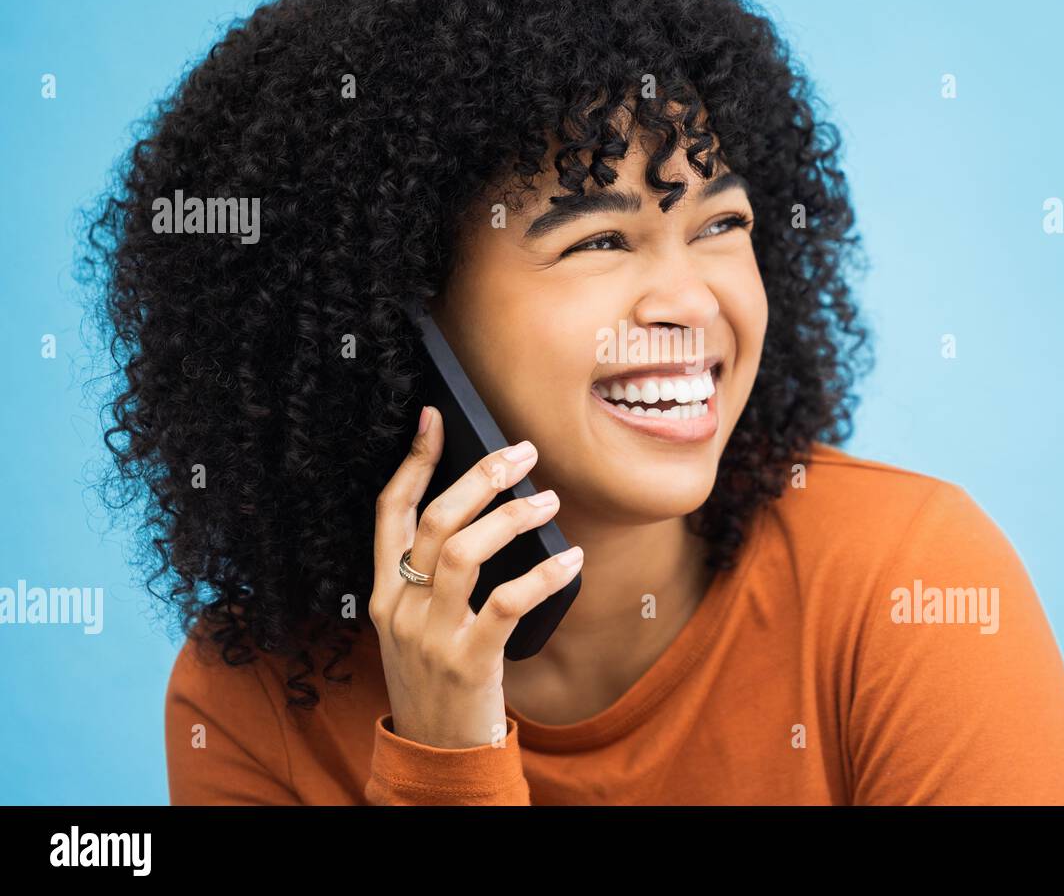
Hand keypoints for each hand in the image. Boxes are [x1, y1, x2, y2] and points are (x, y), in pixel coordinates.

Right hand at [370, 405, 582, 748]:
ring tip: (549, 501)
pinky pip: (508, 605)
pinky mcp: (468, 662)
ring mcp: (430, 635)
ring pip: (464, 552)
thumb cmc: (436, 678)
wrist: (435, 755)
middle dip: (480, 477)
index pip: (389, 511)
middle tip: (523, 454)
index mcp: (383, 592)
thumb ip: (433, 577)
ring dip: (511, 518)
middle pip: (434, 521)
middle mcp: (400, 608)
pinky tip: (571, 562)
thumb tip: (487, 512)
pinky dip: (544, 576)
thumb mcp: (415, 625)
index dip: (412, 461)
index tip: (435, 418)